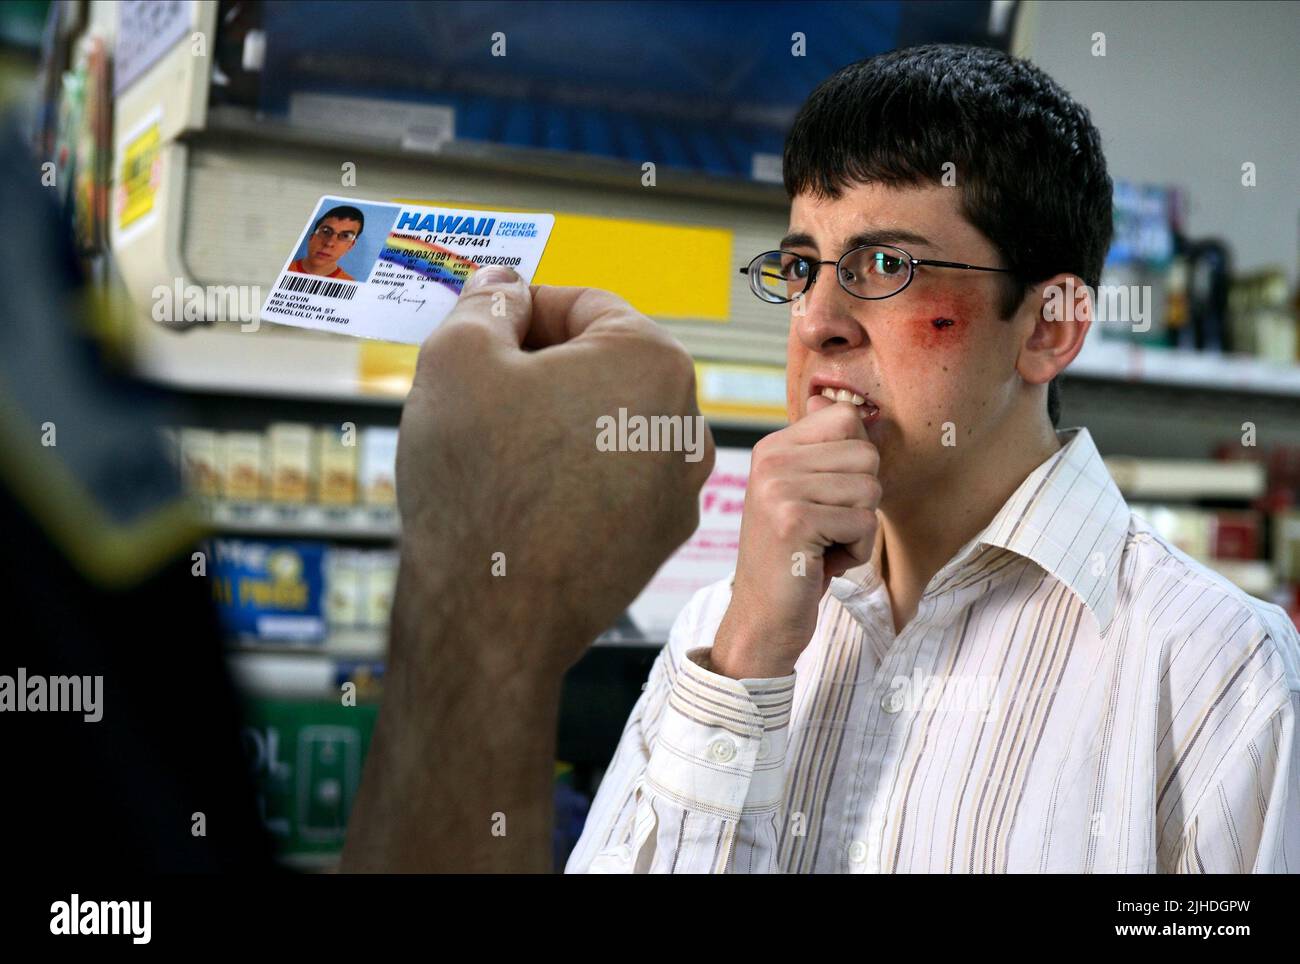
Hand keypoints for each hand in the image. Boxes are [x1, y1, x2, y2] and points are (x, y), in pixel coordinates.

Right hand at [395, 267, 715, 680]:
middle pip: (602, 364)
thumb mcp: (456, 356)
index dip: (518, 310)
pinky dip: (573, 474)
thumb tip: (504, 285)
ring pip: (608, 424)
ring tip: (495, 449)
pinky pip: (614, 481)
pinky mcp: (659, 538)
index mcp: (652, 360)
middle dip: (539, 367)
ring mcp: (679, 487)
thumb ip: (484, 301)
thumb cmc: (478, 484)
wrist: (492, 617)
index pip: (582, 304)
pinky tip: (522, 496)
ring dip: (556, 421)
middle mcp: (686, 422)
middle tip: (479, 391)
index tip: (479, 334)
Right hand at [711, 401, 879, 678]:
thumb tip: (865, 413)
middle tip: (826, 529)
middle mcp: (770, 461)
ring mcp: (778, 488)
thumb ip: (830, 456)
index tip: (830, 498)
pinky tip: (823, 563)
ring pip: (870, 490)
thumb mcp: (807, 496)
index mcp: (773, 448)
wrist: (763, 618)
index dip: (857, 462)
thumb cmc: (797, 558)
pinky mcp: (793, 520)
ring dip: (860, 529)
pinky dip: (856, 553)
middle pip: (866, 454)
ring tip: (823, 546)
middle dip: (862, 501)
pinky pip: (864, 523)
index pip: (846, 418)